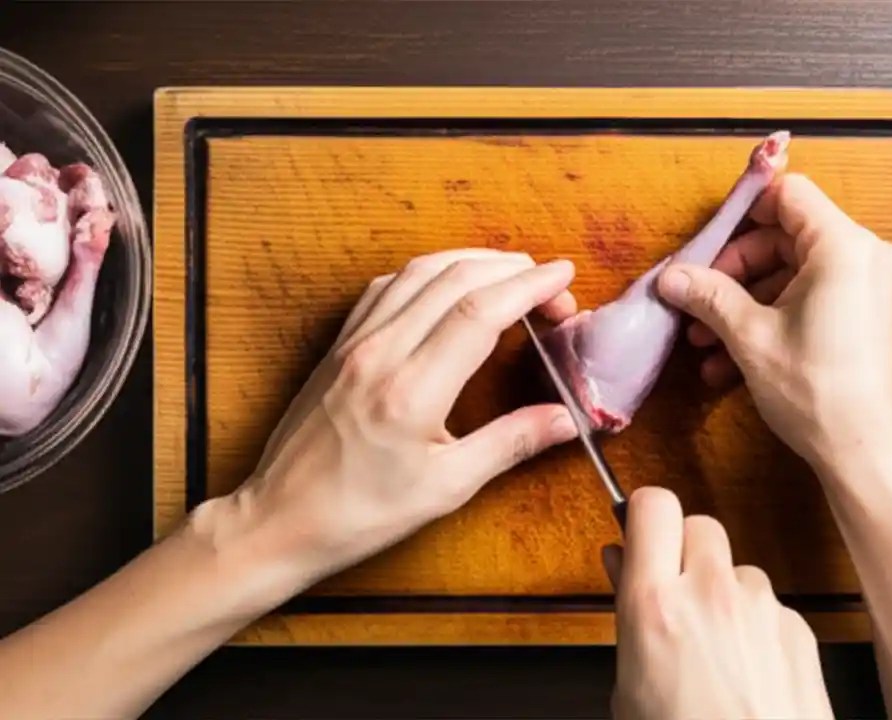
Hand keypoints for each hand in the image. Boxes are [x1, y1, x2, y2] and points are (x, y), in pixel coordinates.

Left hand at [231, 248, 580, 584]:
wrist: (280, 520)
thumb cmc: (359, 513)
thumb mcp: (446, 488)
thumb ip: (510, 444)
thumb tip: (567, 420)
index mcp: (412, 390)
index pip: (480, 311)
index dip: (529, 285)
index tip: (563, 277)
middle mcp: (381, 353)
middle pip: (455, 278)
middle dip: (512, 269)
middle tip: (551, 286)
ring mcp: (355, 343)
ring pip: (419, 272)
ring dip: (472, 260)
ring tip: (511, 271)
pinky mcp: (339, 345)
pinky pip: (388, 287)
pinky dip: (429, 272)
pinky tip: (449, 283)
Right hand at [603, 487, 832, 719]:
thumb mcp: (629, 692)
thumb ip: (628, 615)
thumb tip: (621, 564)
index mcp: (655, 607)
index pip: (652, 505)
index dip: (643, 516)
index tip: (639, 532)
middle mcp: (712, 594)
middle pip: (699, 522)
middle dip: (684, 550)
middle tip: (674, 592)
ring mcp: (761, 607)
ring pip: (738, 567)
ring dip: (724, 593)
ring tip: (713, 652)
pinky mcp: (798, 627)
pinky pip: (770, 605)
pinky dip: (757, 626)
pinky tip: (748, 673)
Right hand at [655, 174, 891, 491]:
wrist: (868, 454)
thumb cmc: (816, 391)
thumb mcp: (750, 337)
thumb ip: (709, 295)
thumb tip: (670, 276)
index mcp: (845, 247)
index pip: (789, 195)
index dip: (743, 213)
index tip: (708, 244)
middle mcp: (871, 257)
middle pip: (790, 236)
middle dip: (737, 270)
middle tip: (697, 301)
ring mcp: (878, 288)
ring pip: (800, 275)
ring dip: (749, 302)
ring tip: (705, 341)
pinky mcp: (876, 317)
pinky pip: (820, 299)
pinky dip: (780, 318)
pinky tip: (735, 359)